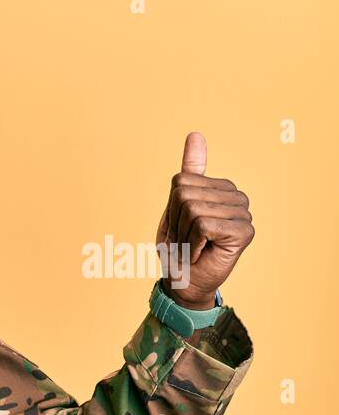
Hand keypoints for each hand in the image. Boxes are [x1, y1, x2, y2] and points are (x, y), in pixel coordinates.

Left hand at [154, 132, 253, 308]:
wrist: (184, 281)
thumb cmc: (179, 246)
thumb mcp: (176, 205)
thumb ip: (190, 170)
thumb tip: (195, 134)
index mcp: (221, 187)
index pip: (181, 180)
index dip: (170, 208)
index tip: (180, 226)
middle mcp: (237, 196)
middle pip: (185, 194)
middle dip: (176, 222)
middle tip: (186, 239)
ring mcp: (243, 213)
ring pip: (193, 210)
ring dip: (184, 235)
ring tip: (193, 246)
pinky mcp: (244, 231)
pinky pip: (203, 225)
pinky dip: (193, 243)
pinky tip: (202, 252)